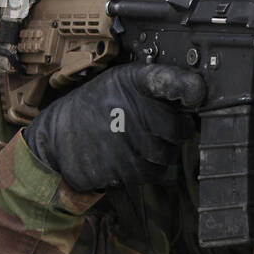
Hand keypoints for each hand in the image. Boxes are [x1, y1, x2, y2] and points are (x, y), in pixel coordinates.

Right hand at [23, 64, 204, 191]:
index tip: (196, 93)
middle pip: (180, 129)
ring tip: (139, 141)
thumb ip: (157, 86)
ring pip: (168, 156)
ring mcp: (127, 141)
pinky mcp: (121, 168)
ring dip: (160, 153)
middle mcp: (132, 110)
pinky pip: (150, 174)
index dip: (187, 87)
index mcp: (132, 82)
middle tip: (160, 127)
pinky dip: (144, 168)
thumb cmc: (97, 107)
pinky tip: (128, 155)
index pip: (168, 80)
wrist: (58, 136)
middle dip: (175, 132)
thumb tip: (196, 94)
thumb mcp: (121, 83)